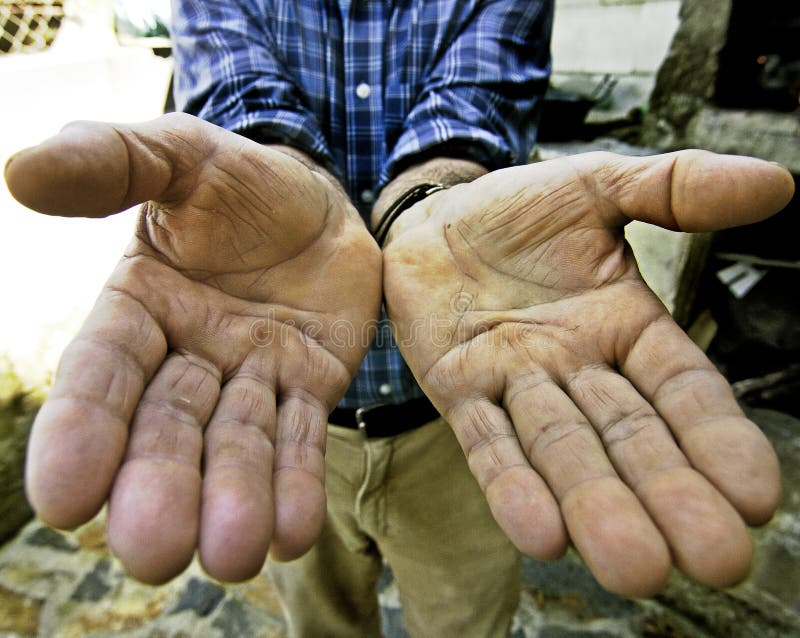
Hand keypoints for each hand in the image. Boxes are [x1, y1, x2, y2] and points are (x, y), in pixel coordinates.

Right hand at [6, 113, 381, 582]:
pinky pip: (299, 438)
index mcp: (137, 308)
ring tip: (231, 554)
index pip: (101, 375)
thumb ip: (109, 162)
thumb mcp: (176, 154)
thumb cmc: (239, 179)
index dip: (82, 431)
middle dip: (159, 487)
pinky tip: (291, 532)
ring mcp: (250, 376)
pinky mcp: (307, 385)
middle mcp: (186, 356)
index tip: (62, 497)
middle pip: (166, 428)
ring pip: (236, 444)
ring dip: (232, 499)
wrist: (320, 198)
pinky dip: (295, 484)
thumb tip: (19, 172)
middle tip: (153, 551)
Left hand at [382, 151, 793, 596]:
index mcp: (625, 325)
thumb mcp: (600, 185)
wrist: (436, 217)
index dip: (717, 438)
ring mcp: (515, 383)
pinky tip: (541, 533)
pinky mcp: (457, 388)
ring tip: (632, 566)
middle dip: (668, 495)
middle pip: (630, 438)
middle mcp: (577, 366)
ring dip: (594, 504)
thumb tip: (776, 183)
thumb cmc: (518, 210)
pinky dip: (510, 485)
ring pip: (561, 450)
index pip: (682, 388)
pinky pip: (487, 441)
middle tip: (713, 559)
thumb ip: (678, 188)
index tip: (756, 495)